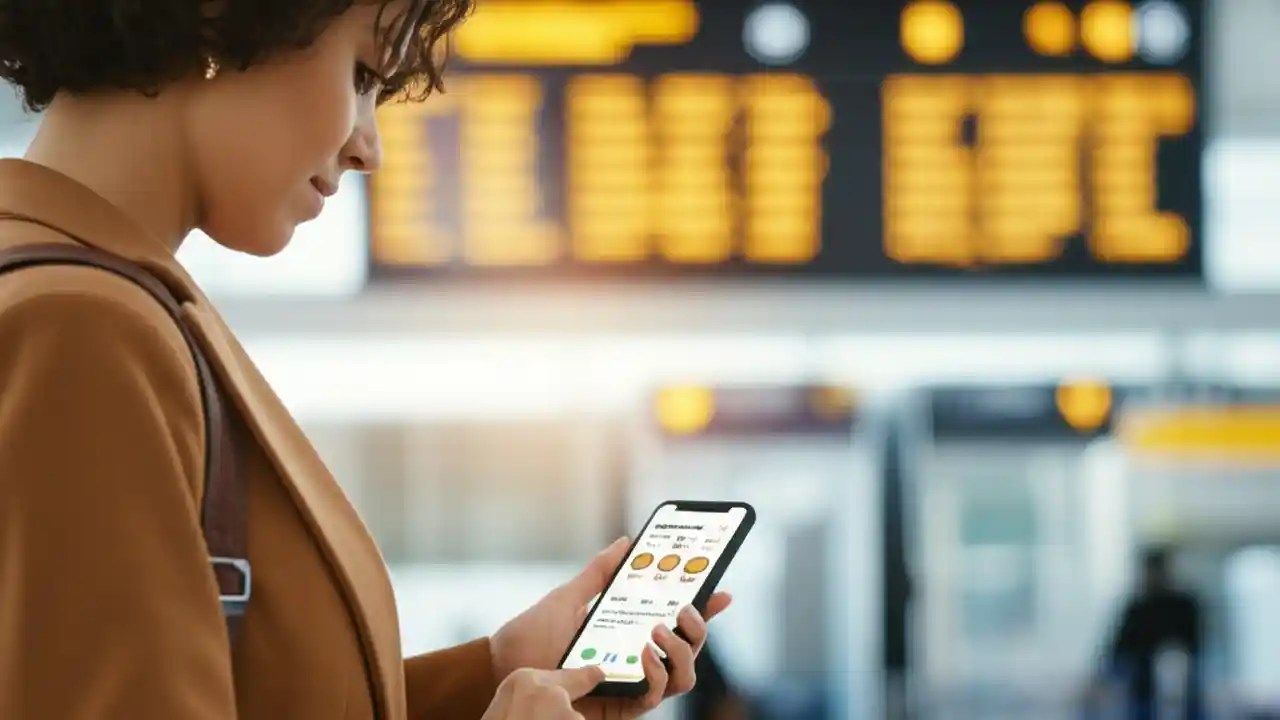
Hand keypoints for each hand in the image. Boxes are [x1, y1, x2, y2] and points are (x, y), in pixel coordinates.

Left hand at [490, 537, 733, 719]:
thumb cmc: (533, 634)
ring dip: (683, 652)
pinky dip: (658, 675)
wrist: (503, 666)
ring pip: (683, 677)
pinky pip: (655, 697)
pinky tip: (644, 655)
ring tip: (660, 631)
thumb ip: (600, 572)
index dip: (704, 610)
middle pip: (689, 649)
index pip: (677, 623)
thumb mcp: (570, 596)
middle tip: (686, 608)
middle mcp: (638, 660)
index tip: (720, 591)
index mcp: (631, 633)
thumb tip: (626, 542)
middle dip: (699, 628)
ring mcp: (633, 684)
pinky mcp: (623, 707)